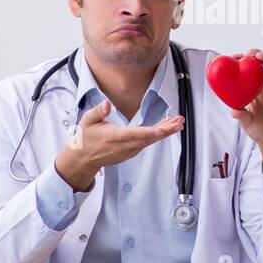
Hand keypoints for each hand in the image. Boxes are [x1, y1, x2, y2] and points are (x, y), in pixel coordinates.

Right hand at [55, 99, 182, 190]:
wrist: (83, 158)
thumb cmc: (86, 139)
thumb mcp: (87, 121)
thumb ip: (98, 111)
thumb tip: (107, 103)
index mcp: (114, 137)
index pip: (136, 135)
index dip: (151, 132)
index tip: (164, 129)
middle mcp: (125, 146)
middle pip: (149, 139)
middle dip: (166, 130)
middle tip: (179, 122)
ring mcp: (129, 151)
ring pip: (150, 141)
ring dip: (164, 132)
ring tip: (177, 122)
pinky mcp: (131, 152)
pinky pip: (147, 143)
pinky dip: (157, 135)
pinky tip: (165, 128)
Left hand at [228, 49, 262, 182]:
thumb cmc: (261, 130)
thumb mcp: (247, 123)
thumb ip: (241, 116)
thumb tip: (233, 110)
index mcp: (254, 87)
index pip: (247, 68)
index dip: (241, 60)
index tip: (231, 57)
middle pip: (262, 62)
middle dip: (254, 54)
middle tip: (247, 54)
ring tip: (258, 56)